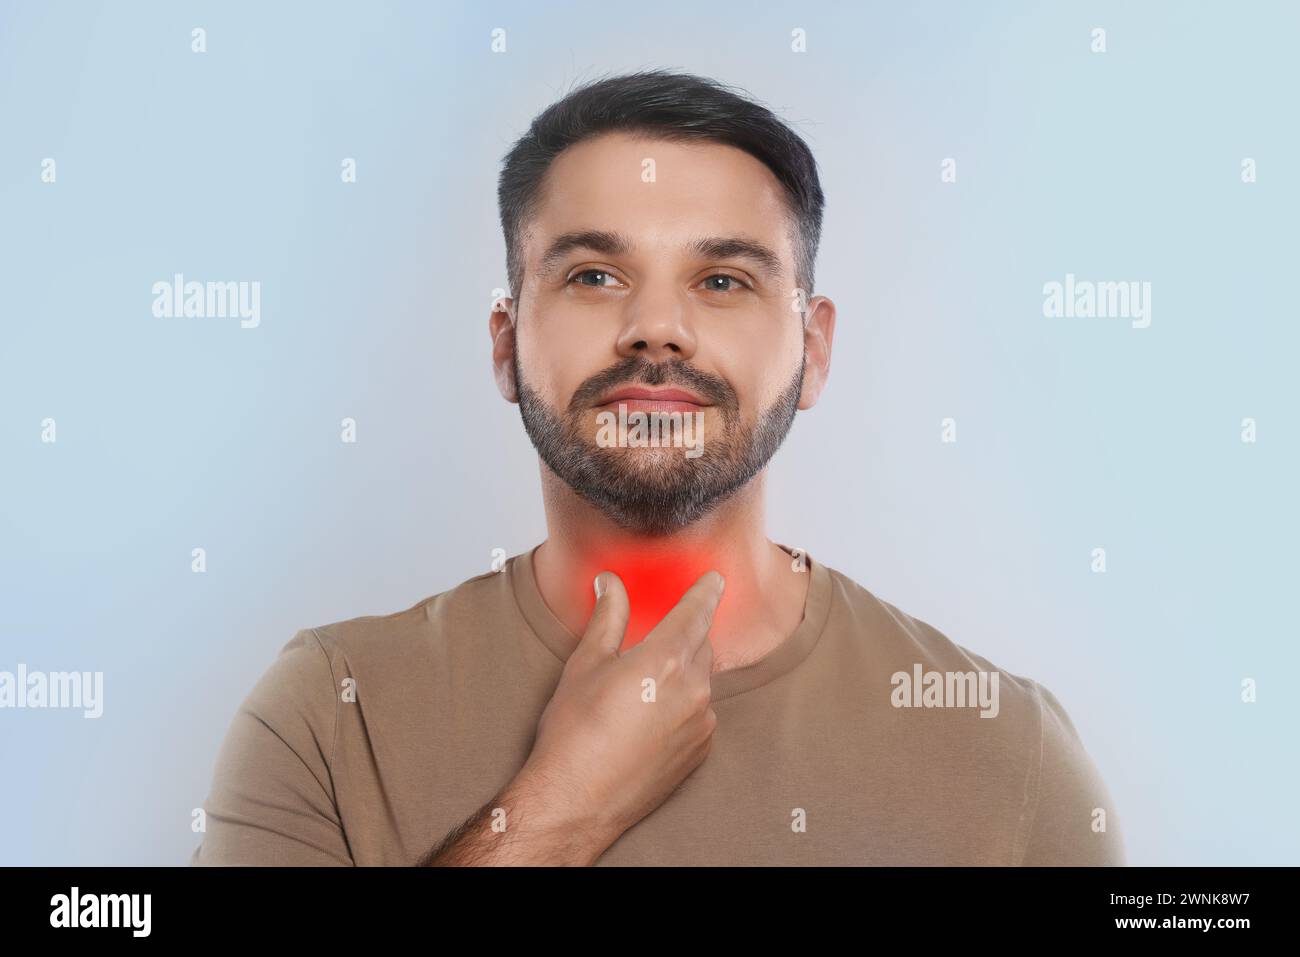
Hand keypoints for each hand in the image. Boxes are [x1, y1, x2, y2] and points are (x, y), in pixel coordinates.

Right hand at [518, 568, 724, 851]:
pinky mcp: (701, 751)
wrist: (578, 800)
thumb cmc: (575, 735)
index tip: (715, 579)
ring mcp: (702, 723)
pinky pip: (701, 714)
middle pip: (701, 645)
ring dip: (683, 673)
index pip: (696, 612)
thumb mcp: (586, 664)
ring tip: (643, 687)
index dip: (706, 592)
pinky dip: (685, 706)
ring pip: (702, 681)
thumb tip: (610, 584)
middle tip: (657, 638)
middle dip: (685, 635)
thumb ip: (607, 618)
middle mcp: (694, 689)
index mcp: (666, 660)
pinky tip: (650, 717)